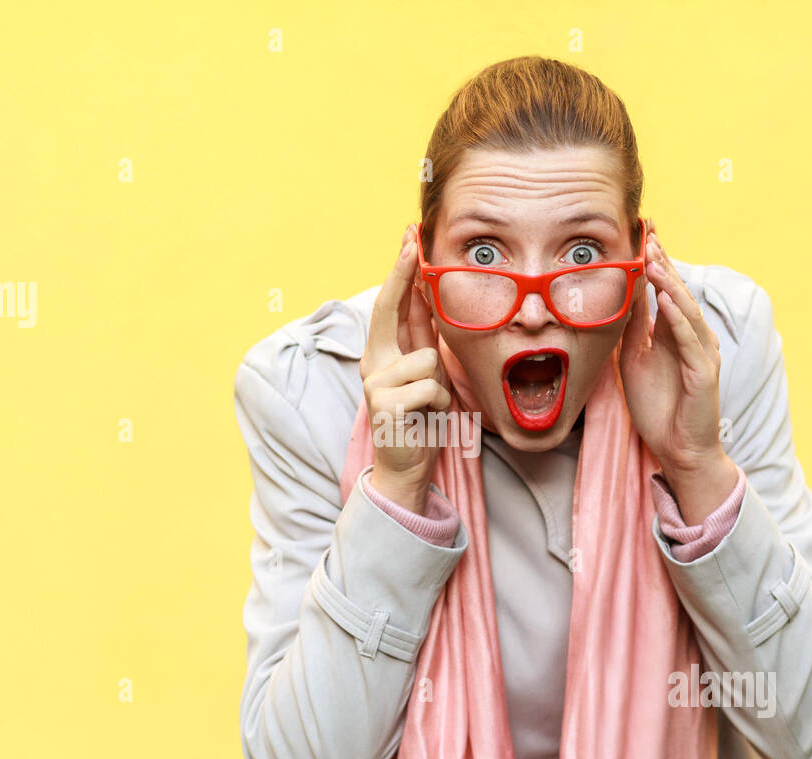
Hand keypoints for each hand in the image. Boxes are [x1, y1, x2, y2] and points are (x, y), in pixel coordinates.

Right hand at [358, 225, 452, 513]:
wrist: (406, 467)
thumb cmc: (419, 420)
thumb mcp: (424, 373)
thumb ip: (421, 338)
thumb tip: (425, 294)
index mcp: (382, 354)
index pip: (390, 305)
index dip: (400, 272)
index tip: (409, 239)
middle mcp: (372, 363)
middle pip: (389, 309)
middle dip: (403, 275)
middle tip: (412, 242)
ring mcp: (375, 383)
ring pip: (426, 359)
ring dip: (439, 383)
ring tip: (430, 405)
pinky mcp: (384, 404)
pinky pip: (430, 387)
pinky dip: (438, 404)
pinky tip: (426, 418)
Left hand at [619, 224, 725, 479]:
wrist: (677, 447)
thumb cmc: (658, 406)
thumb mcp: (635, 358)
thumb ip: (635, 327)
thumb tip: (624, 294)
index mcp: (675, 333)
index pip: (666, 290)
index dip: (655, 263)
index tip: (641, 235)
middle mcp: (692, 337)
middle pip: (678, 292)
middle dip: (662, 263)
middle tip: (649, 234)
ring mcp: (701, 353)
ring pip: (685, 311)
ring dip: (669, 284)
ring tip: (653, 259)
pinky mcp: (704, 372)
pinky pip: (689, 340)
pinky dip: (678, 318)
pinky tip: (667, 299)